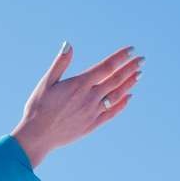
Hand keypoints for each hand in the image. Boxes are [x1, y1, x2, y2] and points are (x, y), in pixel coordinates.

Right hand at [11, 42, 142, 167]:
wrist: (37, 136)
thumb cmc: (38, 107)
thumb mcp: (46, 82)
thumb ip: (60, 63)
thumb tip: (68, 44)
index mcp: (79, 84)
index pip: (106, 67)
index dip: (120, 57)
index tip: (131, 50)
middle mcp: (90, 97)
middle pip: (115, 80)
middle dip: (130, 68)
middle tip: (141, 60)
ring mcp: (93, 112)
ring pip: (116, 95)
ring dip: (129, 84)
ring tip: (138, 75)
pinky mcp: (92, 124)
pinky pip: (112, 112)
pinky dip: (122, 104)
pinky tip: (128, 97)